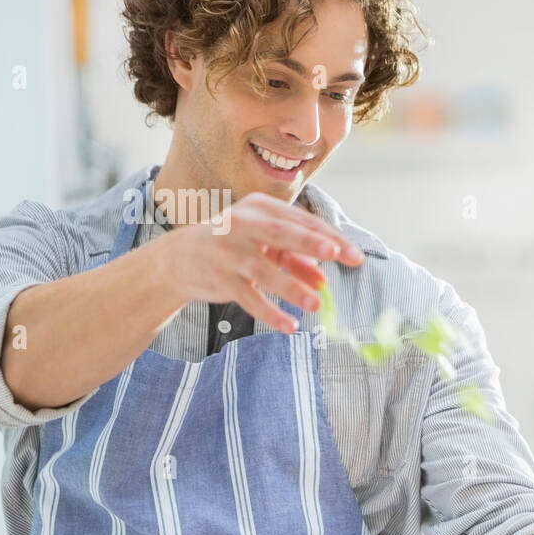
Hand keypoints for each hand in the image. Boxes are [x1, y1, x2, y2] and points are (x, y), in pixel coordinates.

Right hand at [159, 191, 363, 331]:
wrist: (179, 258)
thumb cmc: (234, 247)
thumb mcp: (266, 246)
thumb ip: (296, 260)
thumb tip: (324, 280)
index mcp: (260, 208)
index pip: (301, 221)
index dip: (329, 237)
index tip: (354, 254)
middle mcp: (241, 224)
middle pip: (281, 233)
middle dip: (310, 243)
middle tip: (337, 254)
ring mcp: (227, 252)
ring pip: (264, 270)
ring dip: (292, 287)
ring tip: (316, 304)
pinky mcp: (218, 278)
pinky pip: (248, 298)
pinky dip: (269, 313)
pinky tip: (289, 326)